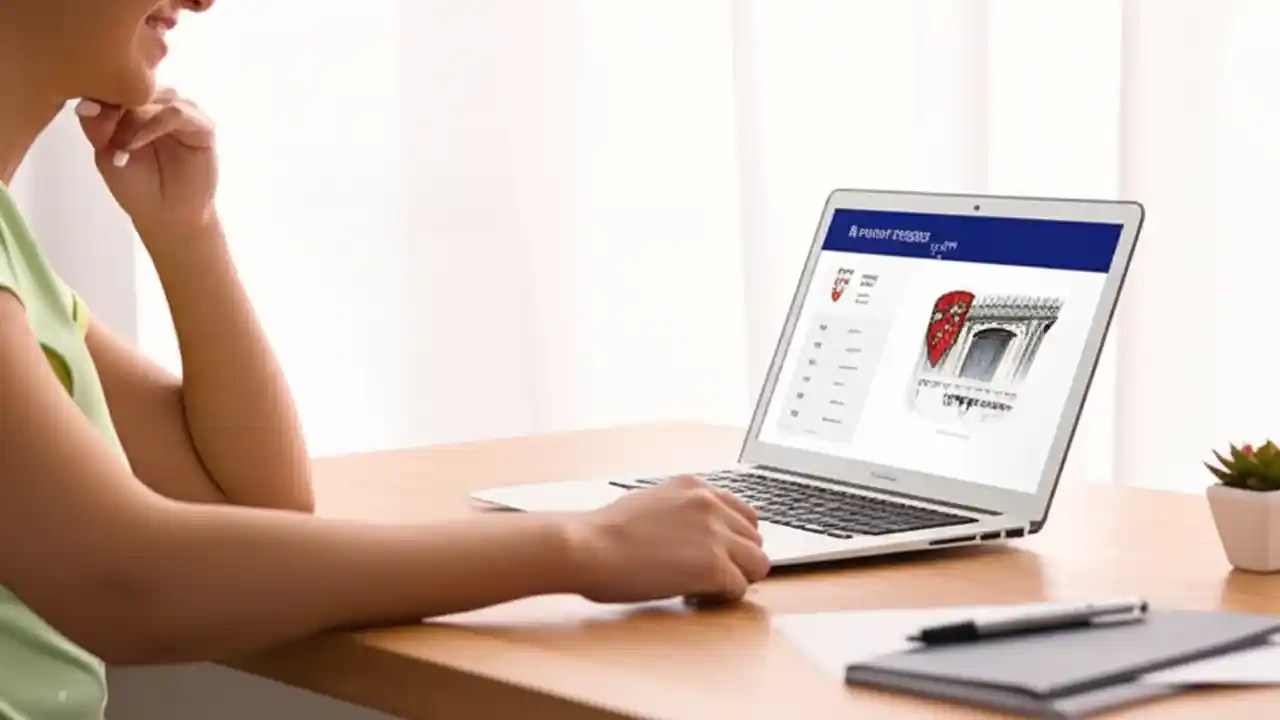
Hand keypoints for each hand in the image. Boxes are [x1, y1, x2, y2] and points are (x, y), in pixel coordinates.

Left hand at [75, 88, 217, 234]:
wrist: (166, 217)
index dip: (102, 94)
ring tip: (120, 144)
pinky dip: (154, 124)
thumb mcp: (105, 152)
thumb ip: (97, 124)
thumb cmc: (137, 188)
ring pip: (157, 96)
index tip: (85, 113)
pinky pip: (177, 112)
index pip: (121, 83)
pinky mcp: (202, 128)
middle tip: (103, 135)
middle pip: (138, 87)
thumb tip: (86, 101)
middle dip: (117, 107)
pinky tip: (136, 143)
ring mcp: (184, 114)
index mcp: (139, 106)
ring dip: (134, 118)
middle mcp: (162, 105)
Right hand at [566, 476, 769, 603]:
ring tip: (704, 588)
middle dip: (737, 559)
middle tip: (708, 576)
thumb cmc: (602, 533)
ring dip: (736, 578)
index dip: (732, 540)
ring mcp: (715, 534)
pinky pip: (740, 588)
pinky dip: (723, 598)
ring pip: (758, 563)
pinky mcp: (713, 566)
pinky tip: (695, 597)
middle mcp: (710, 504)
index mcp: (694, 487)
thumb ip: (679, 512)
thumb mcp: (648, 503)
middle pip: (754, 539)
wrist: (587, 547)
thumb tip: (690, 536)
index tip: (714, 555)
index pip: (742, 513)